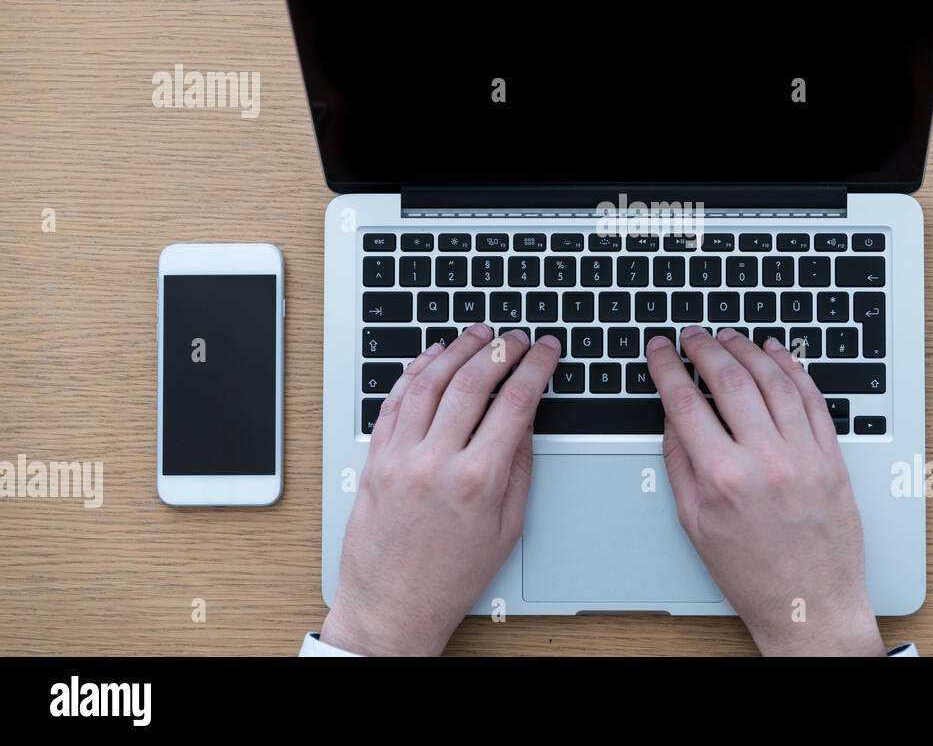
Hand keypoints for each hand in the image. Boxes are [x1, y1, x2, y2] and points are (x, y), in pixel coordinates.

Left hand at [320, 324, 559, 654]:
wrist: (393, 608)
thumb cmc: (451, 577)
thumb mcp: (508, 527)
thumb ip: (520, 466)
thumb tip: (525, 419)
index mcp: (478, 479)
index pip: (515, 401)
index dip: (537, 366)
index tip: (546, 350)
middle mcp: (436, 462)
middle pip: (473, 381)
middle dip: (501, 349)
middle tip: (516, 337)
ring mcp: (400, 458)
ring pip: (429, 380)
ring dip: (456, 349)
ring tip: (477, 335)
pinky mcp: (374, 460)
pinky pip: (394, 402)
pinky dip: (413, 372)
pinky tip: (430, 358)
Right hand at [646, 326, 886, 655]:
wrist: (810, 605)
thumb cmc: (751, 573)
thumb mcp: (695, 523)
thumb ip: (680, 463)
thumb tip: (673, 415)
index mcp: (723, 479)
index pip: (685, 402)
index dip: (666, 367)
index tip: (659, 349)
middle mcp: (766, 461)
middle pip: (730, 380)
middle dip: (704, 348)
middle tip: (692, 334)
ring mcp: (804, 456)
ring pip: (775, 380)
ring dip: (748, 350)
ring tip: (729, 337)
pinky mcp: (832, 458)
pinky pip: (813, 399)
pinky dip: (793, 368)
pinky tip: (777, 353)